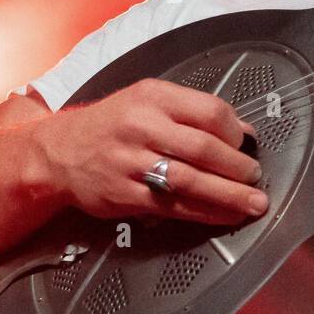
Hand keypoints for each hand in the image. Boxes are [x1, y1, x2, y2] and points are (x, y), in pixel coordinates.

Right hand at [32, 78, 267, 224]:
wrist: (57, 150)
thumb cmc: (112, 125)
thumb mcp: (149, 101)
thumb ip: (195, 112)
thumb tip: (244, 131)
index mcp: (154, 98)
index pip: (210, 112)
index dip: (236, 132)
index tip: (248, 145)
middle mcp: (142, 127)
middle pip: (204, 149)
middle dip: (238, 167)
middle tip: (255, 177)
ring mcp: (131, 163)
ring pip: (191, 180)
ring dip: (229, 195)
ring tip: (253, 202)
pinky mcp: (124, 194)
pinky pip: (172, 206)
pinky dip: (204, 213)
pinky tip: (225, 216)